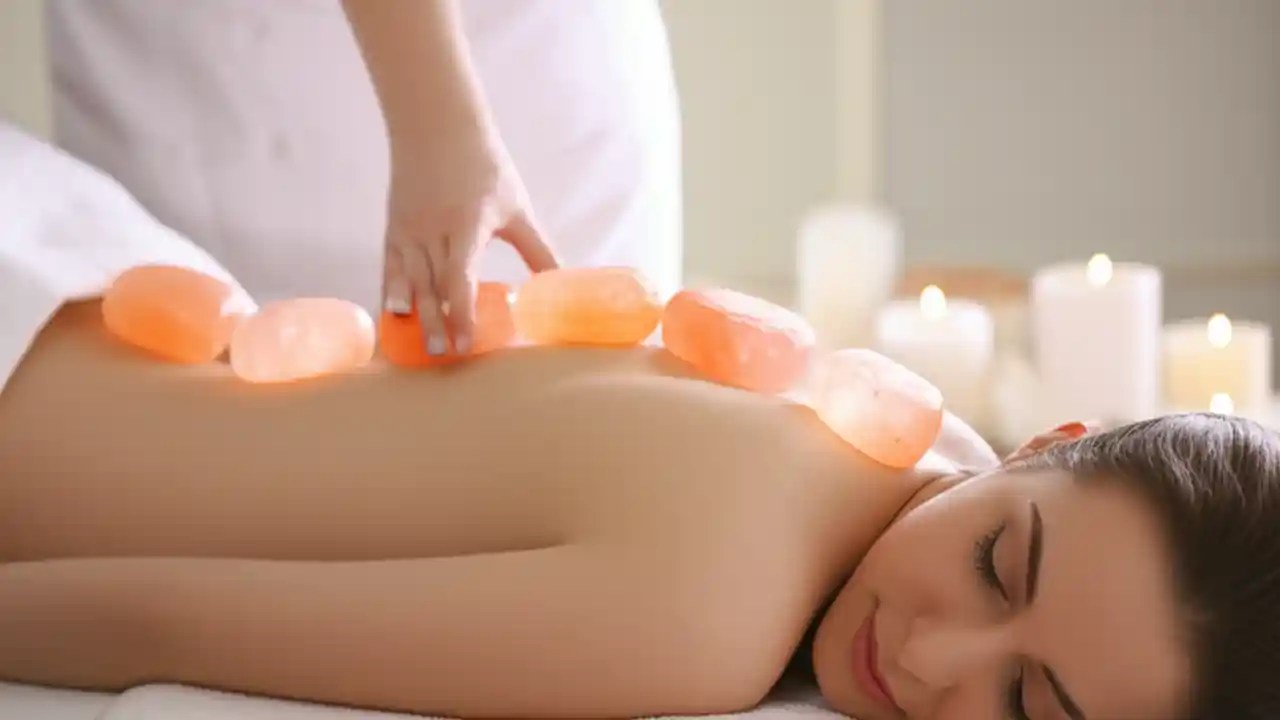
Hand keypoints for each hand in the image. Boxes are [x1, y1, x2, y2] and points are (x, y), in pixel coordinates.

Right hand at [381, 122, 557, 356]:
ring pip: (409, 280)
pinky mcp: (393, 228)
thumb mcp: (517, 209)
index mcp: (466, 224)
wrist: (438, 126)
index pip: (459, 276)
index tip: (466, 342)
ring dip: (415, 315)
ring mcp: (408, 229)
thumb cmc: (485, 166)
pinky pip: (390, 267)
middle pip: (432, 285)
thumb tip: (562, 283)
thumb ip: (538, 249)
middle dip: (437, 322)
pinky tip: (394, 317)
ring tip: (421, 348)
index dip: (461, 311)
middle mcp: (431, 230)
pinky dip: (391, 293)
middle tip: (444, 357)